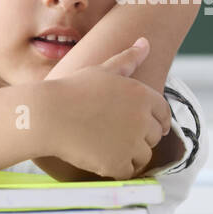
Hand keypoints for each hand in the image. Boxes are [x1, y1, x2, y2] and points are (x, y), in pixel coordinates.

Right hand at [40, 38, 170, 179]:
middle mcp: (142, 119)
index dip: (152, 120)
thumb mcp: (103, 70)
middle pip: (154, 136)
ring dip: (128, 154)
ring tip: (105, 144)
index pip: (163, 114)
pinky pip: (127, 171)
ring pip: (142, 156)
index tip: (138, 125)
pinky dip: (116, 168)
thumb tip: (146, 41)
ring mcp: (131, 143)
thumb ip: (128, 59)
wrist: (48, 115)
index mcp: (142, 95)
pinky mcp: (118, 164)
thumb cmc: (73, 89)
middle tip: (112, 132)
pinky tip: (100, 157)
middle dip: (138, 136)